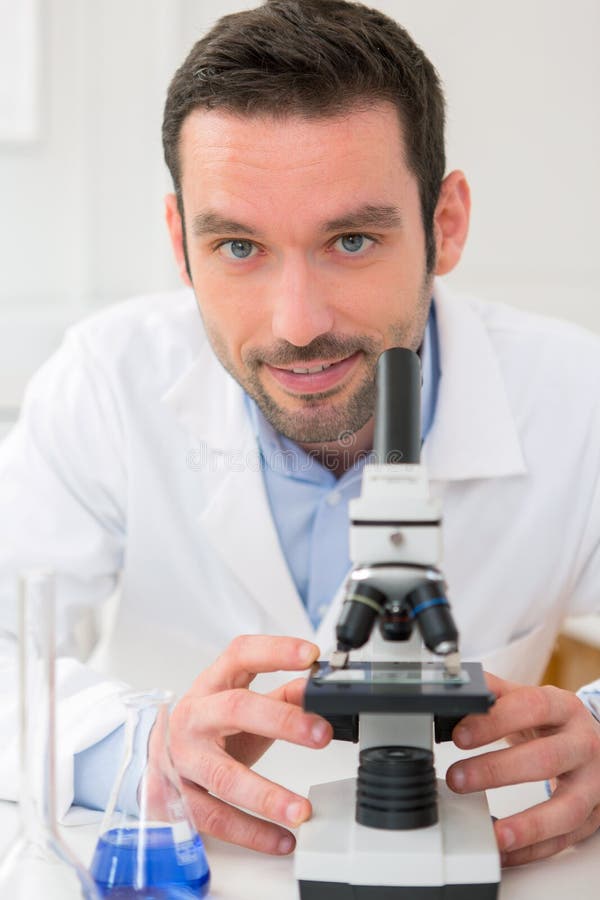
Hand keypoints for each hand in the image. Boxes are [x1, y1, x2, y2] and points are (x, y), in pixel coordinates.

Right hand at [159, 635, 331, 854]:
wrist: (152, 758)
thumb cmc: (204, 728)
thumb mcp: (237, 704)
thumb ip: (279, 697)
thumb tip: (317, 688)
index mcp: (212, 686)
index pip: (242, 655)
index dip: (276, 651)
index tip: (311, 655)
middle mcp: (194, 717)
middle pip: (235, 710)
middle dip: (282, 721)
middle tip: (321, 734)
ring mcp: (182, 759)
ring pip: (223, 775)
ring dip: (267, 796)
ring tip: (302, 811)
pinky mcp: (175, 800)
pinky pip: (215, 818)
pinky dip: (251, 833)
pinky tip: (282, 839)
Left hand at [446, 672, 599, 865]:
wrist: (595, 744)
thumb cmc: (555, 723)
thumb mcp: (530, 699)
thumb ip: (495, 693)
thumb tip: (460, 684)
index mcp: (565, 709)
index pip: (532, 708)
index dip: (494, 721)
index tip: (459, 735)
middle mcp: (584, 745)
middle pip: (545, 759)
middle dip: (497, 771)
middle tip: (457, 779)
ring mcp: (593, 784)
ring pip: (566, 808)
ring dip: (528, 826)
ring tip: (495, 834)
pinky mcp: (593, 817)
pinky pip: (564, 839)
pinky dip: (533, 849)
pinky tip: (505, 851)